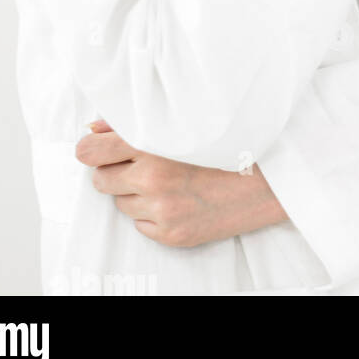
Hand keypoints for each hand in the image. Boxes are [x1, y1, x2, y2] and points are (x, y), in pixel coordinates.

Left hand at [74, 118, 287, 247]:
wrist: (269, 182)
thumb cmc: (231, 145)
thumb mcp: (186, 124)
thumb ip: (136, 124)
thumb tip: (94, 127)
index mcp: (155, 143)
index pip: (92, 151)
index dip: (88, 149)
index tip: (92, 148)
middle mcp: (153, 177)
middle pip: (101, 180)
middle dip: (113, 172)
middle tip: (139, 164)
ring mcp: (162, 209)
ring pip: (121, 203)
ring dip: (134, 192)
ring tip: (168, 179)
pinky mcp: (170, 234)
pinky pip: (140, 224)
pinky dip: (151, 213)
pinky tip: (178, 198)